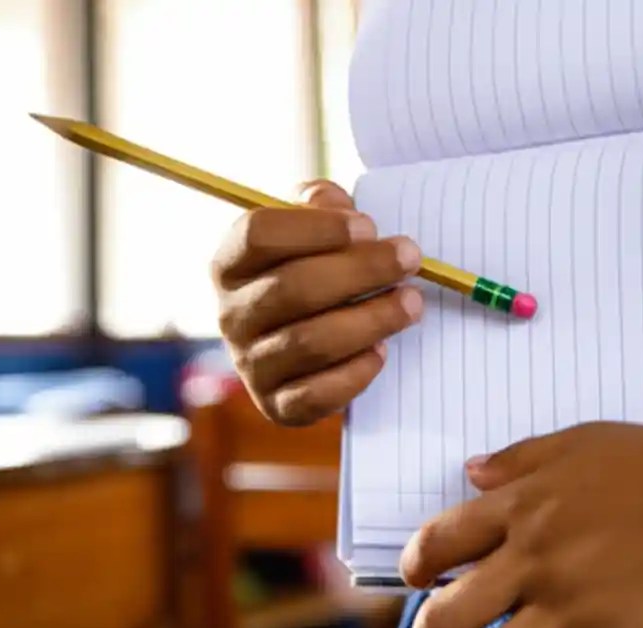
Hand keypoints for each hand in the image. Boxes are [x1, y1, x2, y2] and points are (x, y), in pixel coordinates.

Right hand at [210, 180, 423, 425]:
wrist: (310, 342)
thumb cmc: (315, 272)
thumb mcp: (314, 231)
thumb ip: (324, 207)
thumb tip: (338, 205)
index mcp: (231, 263)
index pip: (258, 235)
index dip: (316, 227)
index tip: (368, 225)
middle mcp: (231, 315)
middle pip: (293, 287)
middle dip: (362, 270)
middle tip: (409, 258)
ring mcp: (250, 365)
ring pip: (311, 341)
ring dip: (372, 319)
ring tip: (411, 303)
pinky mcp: (278, 406)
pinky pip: (317, 394)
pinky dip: (356, 372)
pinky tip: (382, 351)